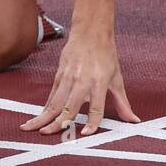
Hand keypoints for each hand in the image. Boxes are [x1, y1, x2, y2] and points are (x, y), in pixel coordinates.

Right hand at [22, 25, 139, 135]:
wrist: (91, 31)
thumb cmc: (106, 55)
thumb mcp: (117, 78)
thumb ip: (123, 102)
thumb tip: (133, 120)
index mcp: (99, 82)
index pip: (96, 106)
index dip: (92, 121)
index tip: (86, 133)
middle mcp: (82, 80)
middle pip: (69, 105)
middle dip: (58, 122)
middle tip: (47, 135)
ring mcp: (68, 77)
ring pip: (55, 101)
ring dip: (43, 116)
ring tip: (31, 128)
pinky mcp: (59, 74)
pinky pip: (51, 94)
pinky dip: (45, 107)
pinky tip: (39, 117)